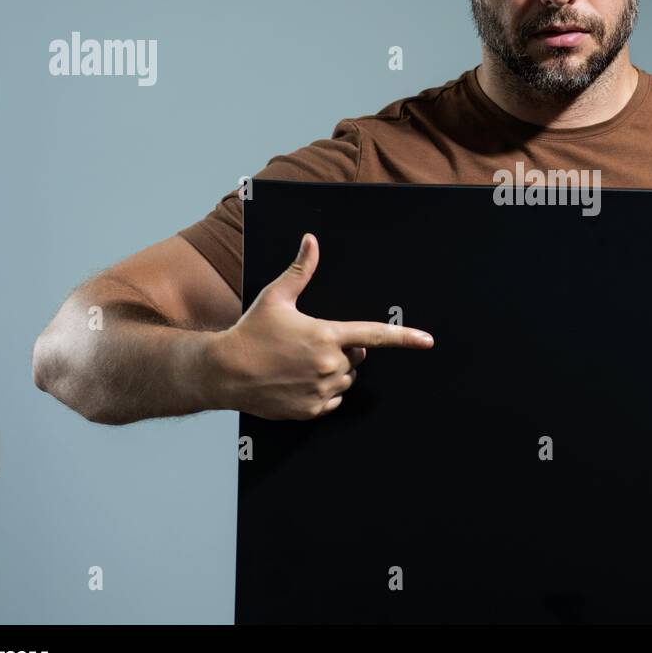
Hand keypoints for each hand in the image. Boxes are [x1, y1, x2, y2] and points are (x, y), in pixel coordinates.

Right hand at [206, 232, 433, 419]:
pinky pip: (332, 401)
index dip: (405, 337)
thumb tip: (311, 241)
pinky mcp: (312, 410)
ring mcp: (321, 391)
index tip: (427, 341)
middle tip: (311, 343)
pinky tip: (298, 381)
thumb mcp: (276, 297)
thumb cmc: (251, 331)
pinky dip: (322, 392)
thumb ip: (301, 270)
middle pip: (357, 356)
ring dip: (333, 372)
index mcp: (327, 336)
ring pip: (346, 379)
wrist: (224, 372)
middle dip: (343, 349)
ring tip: (300, 363)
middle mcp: (329, 365)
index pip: (376, 335)